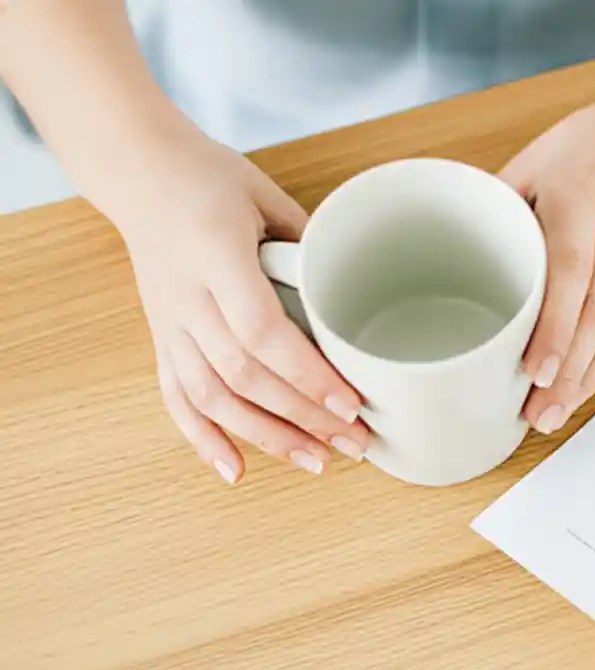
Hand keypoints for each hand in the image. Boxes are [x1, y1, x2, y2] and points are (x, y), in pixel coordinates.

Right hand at [112, 133, 369, 483]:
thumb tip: (354, 291)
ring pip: (212, 396)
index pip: (262, 331)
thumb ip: (308, 245)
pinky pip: (175, 397)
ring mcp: (169, 322)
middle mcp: (187, 298)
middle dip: (303, 417)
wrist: (138, 171)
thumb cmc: (210, 178)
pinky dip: (203, 438)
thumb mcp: (266, 196)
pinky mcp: (160, 337)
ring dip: (266, 437)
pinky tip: (235, 471)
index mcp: (217, 256)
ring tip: (316, 462)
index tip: (352, 402)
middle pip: (243, 376)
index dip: (307, 374)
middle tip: (356, 442)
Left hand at [500, 92, 594, 434]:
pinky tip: (586, 387)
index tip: (533, 369)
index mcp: (579, 194)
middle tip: (535, 414)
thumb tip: (449, 247)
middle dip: (567, 368)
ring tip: (556, 414)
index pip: (569, 268)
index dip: (553, 324)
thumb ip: (501, 199)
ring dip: (589, 375)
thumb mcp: (540, 152)